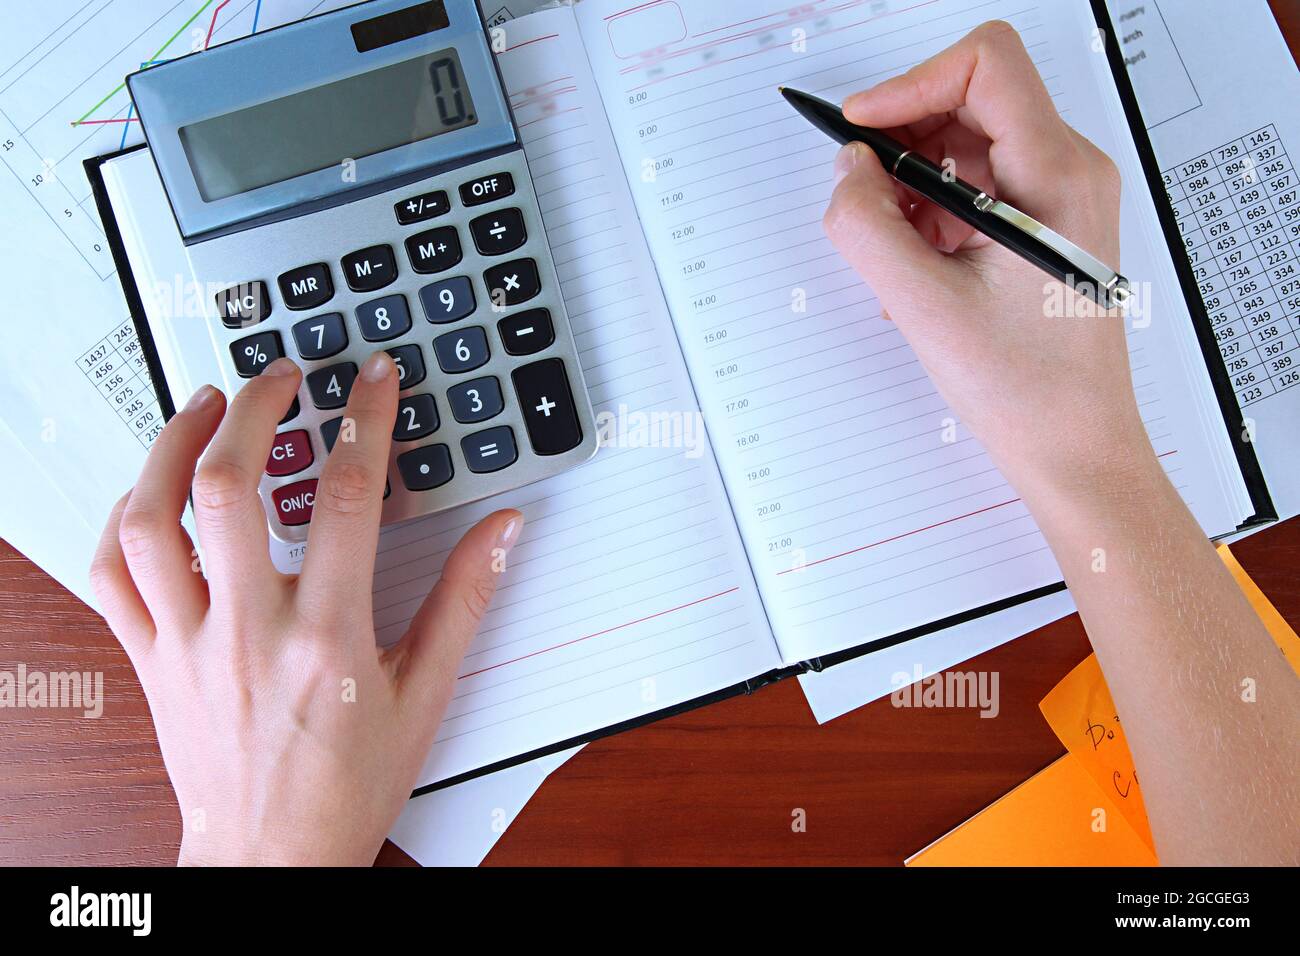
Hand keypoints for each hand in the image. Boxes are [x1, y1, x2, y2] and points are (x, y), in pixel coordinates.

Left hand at [89, 352, 521, 865]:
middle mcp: (247, 631)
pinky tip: (149, 489)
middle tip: (280, 376)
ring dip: (171, 446)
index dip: (362, 421)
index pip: (342, 498)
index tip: (372, 380)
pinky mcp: (151, 661)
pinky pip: (111, 577)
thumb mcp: (425, 695)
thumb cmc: (347, 786)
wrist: (271, 858)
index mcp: (326, 636)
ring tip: (205, 405)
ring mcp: (188, 644)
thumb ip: (464, 601)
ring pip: (150, 522)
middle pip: (227, 487)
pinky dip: (121, 519)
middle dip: (254, 409)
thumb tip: (501, 532)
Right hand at [822, 21, 1146, 498]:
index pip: (985, 64)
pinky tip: (913, 267)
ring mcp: (1057, 198)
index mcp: (1057, 176)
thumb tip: (847, 172)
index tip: (860, 125)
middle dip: (903, 139)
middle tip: (860, 190)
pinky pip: (972, 186)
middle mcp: (1068, 173)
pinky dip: (929, 213)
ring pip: (965, 145)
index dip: (910, 82)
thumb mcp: (925, 307)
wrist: (1076, 449)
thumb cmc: (1030, 391)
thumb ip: (868, 228)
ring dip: (912, 182)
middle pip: (970, 99)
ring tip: (892, 248)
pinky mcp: (1040, 225)